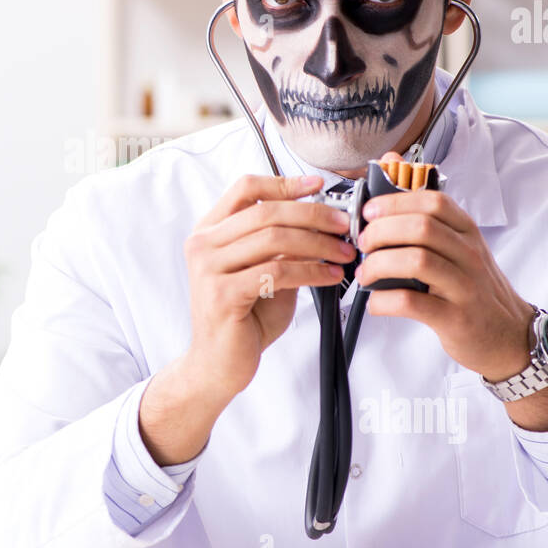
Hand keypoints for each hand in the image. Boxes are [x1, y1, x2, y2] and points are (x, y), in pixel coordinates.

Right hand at [180, 173, 353, 401]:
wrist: (219, 364)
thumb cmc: (244, 317)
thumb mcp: (263, 271)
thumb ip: (282, 245)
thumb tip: (324, 221)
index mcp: (209, 231)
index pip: (245, 188)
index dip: (284, 183)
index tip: (317, 185)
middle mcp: (203, 244)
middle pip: (266, 211)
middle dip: (313, 215)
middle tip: (344, 224)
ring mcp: (208, 268)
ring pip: (275, 239)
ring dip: (318, 244)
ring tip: (344, 253)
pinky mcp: (223, 294)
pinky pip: (277, 272)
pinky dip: (312, 271)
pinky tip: (331, 277)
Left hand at [352, 151, 534, 382]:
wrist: (508, 335)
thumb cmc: (473, 287)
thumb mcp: (457, 246)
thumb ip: (424, 211)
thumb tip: (391, 161)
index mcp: (466, 232)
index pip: (433, 202)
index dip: (394, 201)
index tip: (369, 211)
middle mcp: (469, 254)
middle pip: (421, 227)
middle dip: (381, 231)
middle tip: (362, 243)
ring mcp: (464, 286)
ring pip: (416, 261)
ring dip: (379, 264)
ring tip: (365, 273)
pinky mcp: (455, 318)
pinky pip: (412, 302)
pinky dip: (384, 300)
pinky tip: (376, 302)